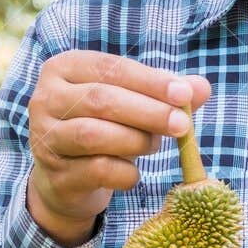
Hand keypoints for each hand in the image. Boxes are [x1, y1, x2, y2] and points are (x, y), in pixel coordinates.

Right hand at [26, 51, 211, 246]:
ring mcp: (45, 138)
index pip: (111, 68)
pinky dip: (126, 173)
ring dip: (136, 141)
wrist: (67, 179)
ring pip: (94, 135)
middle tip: (183, 124)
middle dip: (148, 112)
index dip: (150, 81)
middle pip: (101, 100)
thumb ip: (164, 94)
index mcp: (64, 68)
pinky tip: (134, 173)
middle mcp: (45, 99)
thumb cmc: (105, 128)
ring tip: (155, 145)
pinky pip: (97, 170)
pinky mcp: (55, 174)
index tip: (184, 94)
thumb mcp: (132, 104)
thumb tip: (202, 87)